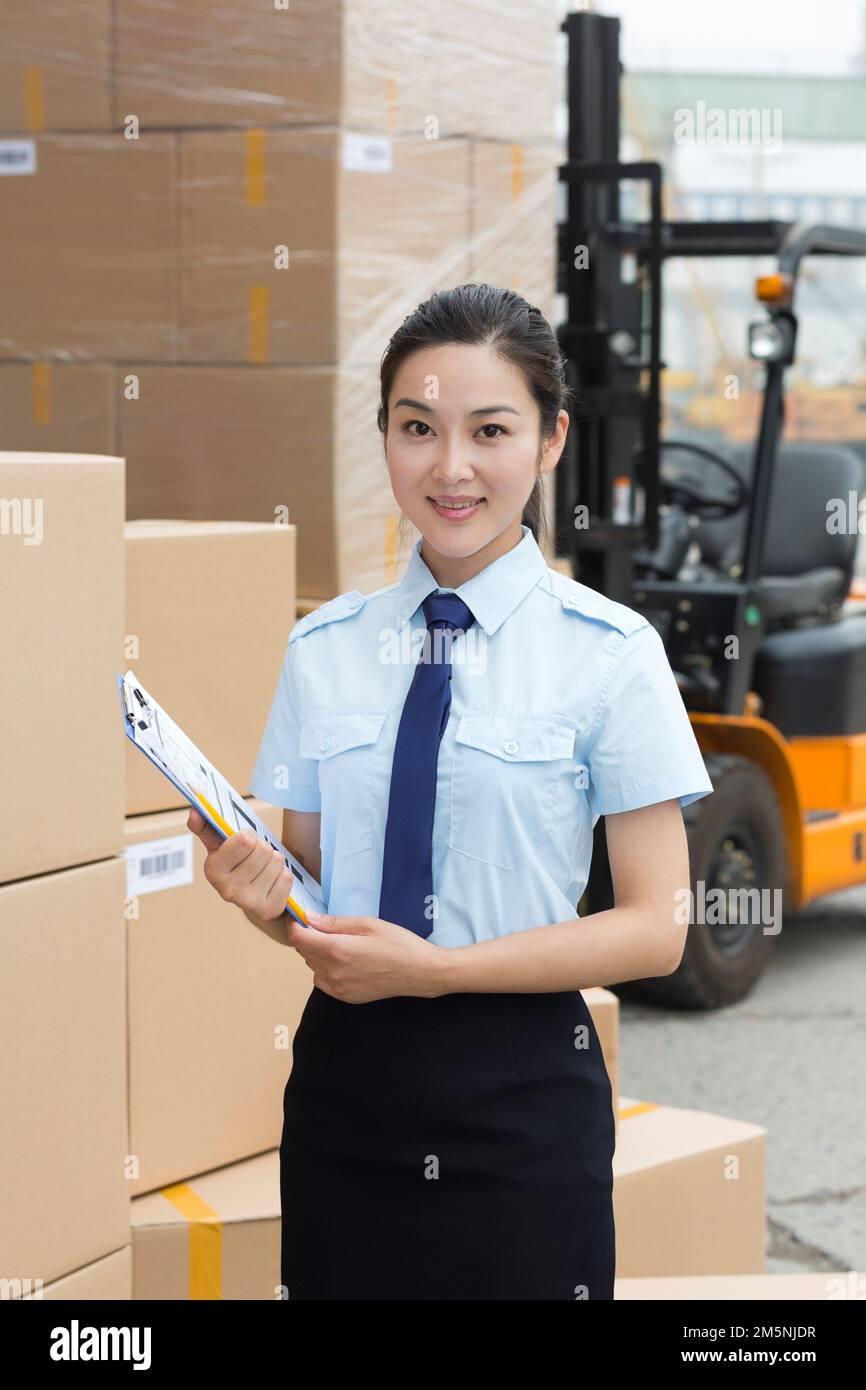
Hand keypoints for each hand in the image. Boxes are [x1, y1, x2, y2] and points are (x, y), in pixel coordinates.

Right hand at [187, 807, 294, 922]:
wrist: (250, 895)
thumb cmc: (237, 862)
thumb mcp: (220, 844)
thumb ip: (208, 826)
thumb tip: (195, 812)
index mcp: (213, 870)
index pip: (245, 840)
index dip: (249, 835)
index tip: (245, 842)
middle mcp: (227, 890)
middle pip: (263, 850)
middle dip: (263, 847)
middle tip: (256, 856)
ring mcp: (248, 903)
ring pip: (277, 861)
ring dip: (274, 860)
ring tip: (263, 868)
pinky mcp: (268, 910)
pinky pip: (286, 878)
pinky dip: (283, 875)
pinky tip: (272, 881)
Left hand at [287, 910, 447, 1003]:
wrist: (420, 972)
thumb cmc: (398, 943)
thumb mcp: (367, 924)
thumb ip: (334, 923)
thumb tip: (308, 918)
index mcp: (337, 950)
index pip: (298, 938)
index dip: (294, 925)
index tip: (299, 917)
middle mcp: (332, 972)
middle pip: (303, 952)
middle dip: (308, 937)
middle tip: (324, 926)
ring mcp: (338, 988)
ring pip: (312, 966)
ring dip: (317, 953)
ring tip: (340, 944)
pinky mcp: (345, 997)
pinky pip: (322, 980)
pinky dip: (325, 969)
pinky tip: (344, 961)